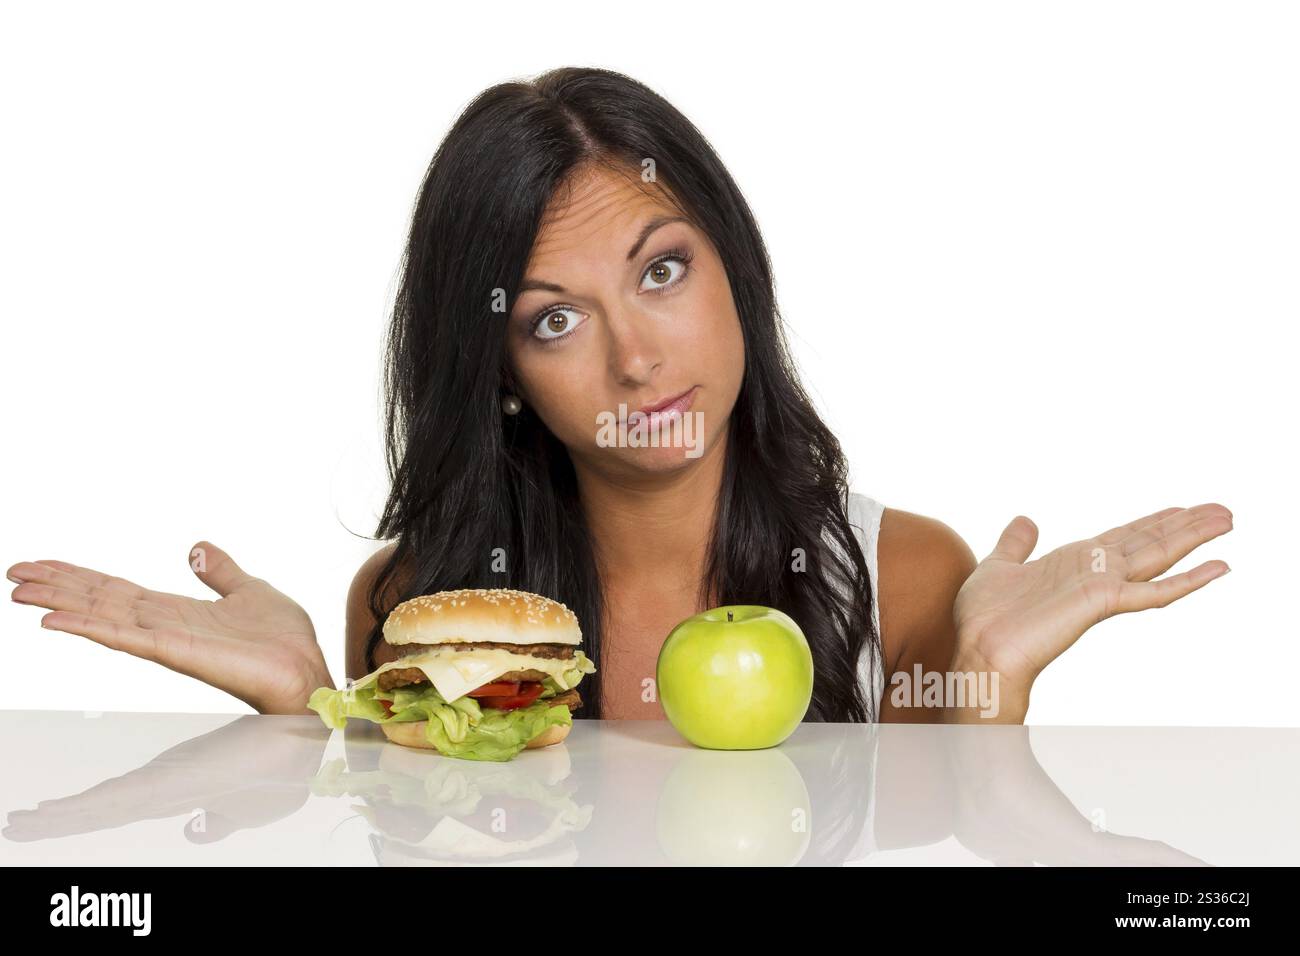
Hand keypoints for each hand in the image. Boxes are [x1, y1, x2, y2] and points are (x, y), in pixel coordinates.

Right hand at [7, 541, 333, 713]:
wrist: (304, 666)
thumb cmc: (282, 639)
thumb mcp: (249, 589)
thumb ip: (220, 571)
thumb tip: (197, 548)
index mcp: (175, 610)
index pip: (115, 590)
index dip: (79, 576)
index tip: (43, 563)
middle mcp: (162, 625)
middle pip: (98, 600)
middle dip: (57, 585)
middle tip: (13, 571)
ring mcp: (164, 639)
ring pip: (101, 615)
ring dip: (60, 601)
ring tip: (20, 589)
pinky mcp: (174, 651)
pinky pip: (123, 637)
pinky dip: (89, 627)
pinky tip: (55, 619)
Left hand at [952, 503, 1232, 691]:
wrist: (978, 649)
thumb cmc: (984, 618)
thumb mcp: (998, 566)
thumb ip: (1015, 544)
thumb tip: (1026, 520)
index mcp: (1074, 563)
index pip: (1123, 537)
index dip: (1152, 521)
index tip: (1180, 508)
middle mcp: (1094, 572)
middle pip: (1150, 542)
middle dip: (1185, 525)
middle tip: (1222, 509)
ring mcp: (1102, 587)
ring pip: (1158, 556)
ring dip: (1193, 538)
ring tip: (1227, 519)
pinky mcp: (1103, 602)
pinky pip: (1154, 591)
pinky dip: (1187, 580)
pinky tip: (1217, 567)